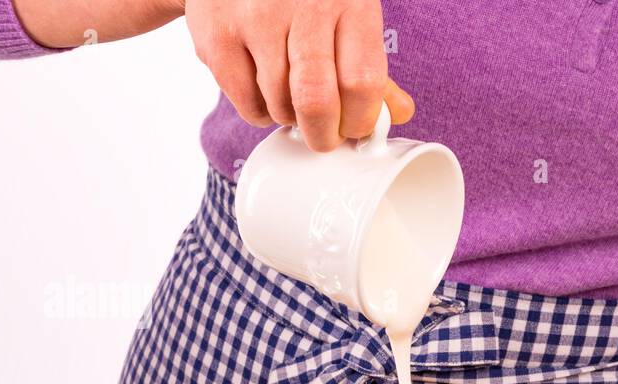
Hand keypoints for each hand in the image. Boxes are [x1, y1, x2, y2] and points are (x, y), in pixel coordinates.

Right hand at [183, 0, 414, 148]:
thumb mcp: (345, 13)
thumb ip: (369, 64)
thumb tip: (398, 113)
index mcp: (349, 0)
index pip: (363, 83)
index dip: (361, 120)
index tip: (355, 127)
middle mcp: (303, 5)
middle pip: (317, 101)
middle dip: (324, 135)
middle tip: (323, 137)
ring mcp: (256, 18)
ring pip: (281, 106)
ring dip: (290, 118)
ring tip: (290, 97)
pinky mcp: (218, 36)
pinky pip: (248, 104)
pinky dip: (260, 112)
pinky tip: (263, 87)